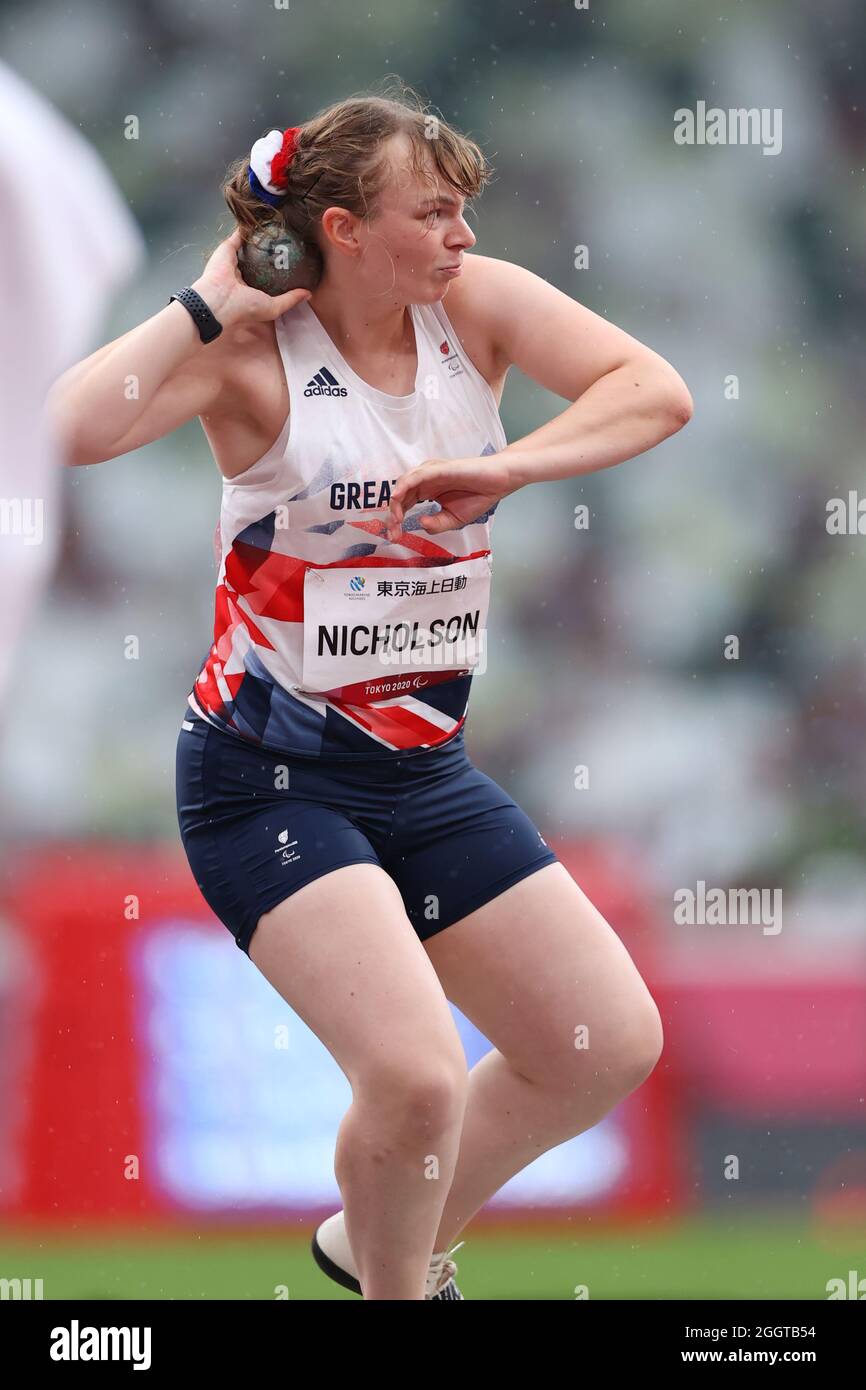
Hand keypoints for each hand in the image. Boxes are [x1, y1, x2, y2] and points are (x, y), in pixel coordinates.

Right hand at [192, 227, 311, 329]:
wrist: (218, 301)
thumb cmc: (244, 308)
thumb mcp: (273, 307)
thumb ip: (290, 299)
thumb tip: (308, 293)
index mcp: (251, 291)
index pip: (266, 279)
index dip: (278, 272)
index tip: (291, 264)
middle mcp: (241, 276)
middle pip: (258, 261)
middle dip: (271, 252)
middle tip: (286, 243)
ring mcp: (233, 261)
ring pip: (249, 246)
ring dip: (259, 238)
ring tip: (275, 228)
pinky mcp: (227, 248)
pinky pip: (239, 235)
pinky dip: (246, 228)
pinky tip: (259, 220)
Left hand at [384, 456, 516, 540]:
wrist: (498, 482)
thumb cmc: (478, 496)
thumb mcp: (453, 520)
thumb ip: (436, 525)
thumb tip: (420, 524)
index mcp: (426, 491)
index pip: (404, 504)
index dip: (396, 521)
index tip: (394, 537)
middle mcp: (425, 480)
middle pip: (400, 496)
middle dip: (392, 516)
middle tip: (392, 534)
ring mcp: (430, 473)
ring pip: (404, 485)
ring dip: (396, 503)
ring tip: (395, 521)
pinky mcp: (438, 469)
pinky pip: (416, 476)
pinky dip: (404, 487)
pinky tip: (398, 499)